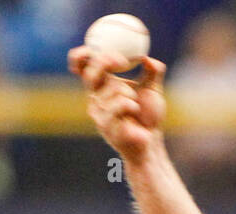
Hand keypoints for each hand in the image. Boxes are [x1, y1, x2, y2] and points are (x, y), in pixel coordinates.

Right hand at [68, 46, 166, 162]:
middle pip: (90, 73)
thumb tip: (147, 58)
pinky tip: (134, 113)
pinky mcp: (105, 125)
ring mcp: (98, 113)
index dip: (81, 56)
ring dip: (130, 93)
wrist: (152, 143)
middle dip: (105, 62)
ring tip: (135, 106)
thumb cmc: (149, 117)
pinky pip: (120, 104)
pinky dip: (132, 104)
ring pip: (113, 89)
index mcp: (101, 87)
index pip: (82, 68)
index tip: (95, 48)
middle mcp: (95, 99)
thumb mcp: (153, 89)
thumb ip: (153, 71)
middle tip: (122, 61)